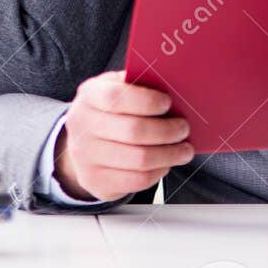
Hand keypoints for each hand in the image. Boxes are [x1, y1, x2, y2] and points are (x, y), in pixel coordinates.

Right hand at [53, 71, 193, 201]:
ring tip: (185, 150)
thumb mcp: (117, 89)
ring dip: (169, 154)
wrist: (83, 143)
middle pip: (133, 131)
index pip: (116, 97)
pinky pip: (137, 180)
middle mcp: (82, 126)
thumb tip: (171, 87)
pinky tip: (166, 163)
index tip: (168, 103)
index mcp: (89, 96)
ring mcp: (86, 157)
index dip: (146, 101)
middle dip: (166, 131)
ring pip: (139, 159)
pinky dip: (159, 171)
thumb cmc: (110, 111)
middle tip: (183, 129)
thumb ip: (138, 86)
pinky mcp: (96, 181)